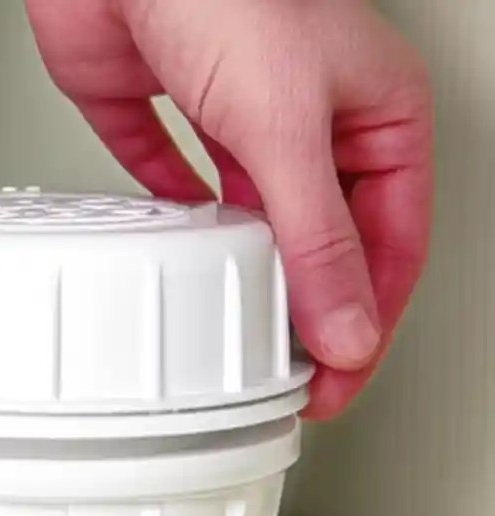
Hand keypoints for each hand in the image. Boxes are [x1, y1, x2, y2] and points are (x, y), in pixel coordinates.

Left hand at [26, 0, 432, 417]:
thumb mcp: (289, 129)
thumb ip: (316, 238)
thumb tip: (346, 328)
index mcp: (372, 109)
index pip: (389, 238)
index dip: (367, 315)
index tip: (338, 378)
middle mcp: (306, 110)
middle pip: (324, 233)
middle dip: (311, 305)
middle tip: (289, 374)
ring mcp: (232, 105)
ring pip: (254, 212)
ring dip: (250, 272)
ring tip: (239, 336)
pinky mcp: (161, 103)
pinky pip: (175, 173)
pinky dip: (180, 216)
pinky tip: (183, 249)